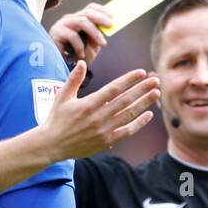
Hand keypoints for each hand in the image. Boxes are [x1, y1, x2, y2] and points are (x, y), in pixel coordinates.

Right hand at [40, 63, 159, 160]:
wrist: (51, 145)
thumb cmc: (56, 119)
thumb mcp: (62, 97)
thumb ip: (73, 79)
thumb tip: (82, 62)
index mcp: (88, 104)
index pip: (114, 88)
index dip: (129, 79)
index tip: (141, 72)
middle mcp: (98, 117)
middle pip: (125, 100)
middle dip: (142, 89)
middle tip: (156, 80)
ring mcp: (103, 130)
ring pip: (129, 114)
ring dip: (144, 103)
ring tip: (156, 93)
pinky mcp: (105, 142)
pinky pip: (126, 131)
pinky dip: (138, 123)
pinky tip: (148, 114)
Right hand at [47, 3, 114, 64]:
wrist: (59, 71)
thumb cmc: (75, 58)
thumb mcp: (91, 46)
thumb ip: (98, 36)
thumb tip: (107, 26)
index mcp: (77, 19)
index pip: (89, 8)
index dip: (101, 10)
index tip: (113, 16)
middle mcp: (69, 19)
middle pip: (87, 12)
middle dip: (101, 18)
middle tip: (110, 25)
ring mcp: (62, 25)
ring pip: (82, 21)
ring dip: (94, 32)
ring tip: (102, 43)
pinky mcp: (56, 33)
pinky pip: (72, 36)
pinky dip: (80, 46)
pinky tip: (81, 55)